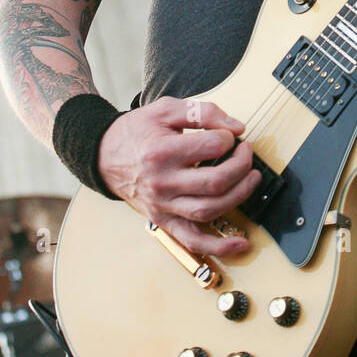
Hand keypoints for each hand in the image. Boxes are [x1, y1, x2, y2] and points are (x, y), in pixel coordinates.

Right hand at [97, 96, 260, 256]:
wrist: (103, 155)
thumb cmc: (137, 132)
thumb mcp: (165, 109)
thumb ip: (203, 112)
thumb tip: (237, 127)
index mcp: (162, 152)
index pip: (211, 147)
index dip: (229, 139)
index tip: (229, 135)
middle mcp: (162, 183)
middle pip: (215, 183)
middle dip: (242, 166)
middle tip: (246, 153)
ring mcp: (163, 206)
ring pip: (210, 210)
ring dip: (240, 196)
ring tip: (252, 178)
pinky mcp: (164, 222)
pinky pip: (193, 240)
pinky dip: (219, 246)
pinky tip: (240, 242)